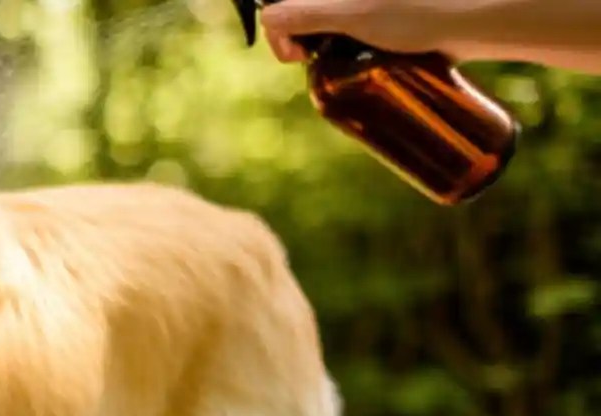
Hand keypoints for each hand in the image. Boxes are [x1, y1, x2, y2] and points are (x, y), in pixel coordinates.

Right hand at [260, 0, 448, 61]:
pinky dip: (358, 49)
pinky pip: (364, 30)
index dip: (280, 30)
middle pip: (309, 14)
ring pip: (337, 25)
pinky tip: (367, 66)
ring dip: (333, 49)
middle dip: (307, 41)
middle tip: (321, 64)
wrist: (486, 19)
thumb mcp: (352, 14)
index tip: (295, 57)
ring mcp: (377, 5)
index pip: (285, 3)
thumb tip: (269, 21)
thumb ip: (302, 13)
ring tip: (348, 68)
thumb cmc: (420, 12)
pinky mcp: (398, 14)